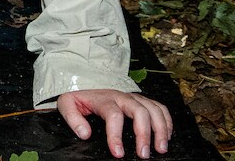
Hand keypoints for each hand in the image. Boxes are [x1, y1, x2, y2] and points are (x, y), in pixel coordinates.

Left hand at [58, 89, 172, 157]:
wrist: (86, 81)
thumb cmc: (79, 95)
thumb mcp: (67, 104)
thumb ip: (73, 118)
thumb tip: (84, 134)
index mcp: (104, 99)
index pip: (113, 115)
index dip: (116, 135)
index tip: (118, 153)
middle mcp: (122, 97)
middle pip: (140, 111)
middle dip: (145, 134)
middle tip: (144, 154)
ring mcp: (135, 98)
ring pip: (154, 109)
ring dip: (161, 129)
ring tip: (161, 149)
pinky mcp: (142, 100)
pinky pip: (160, 108)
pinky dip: (167, 121)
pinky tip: (167, 136)